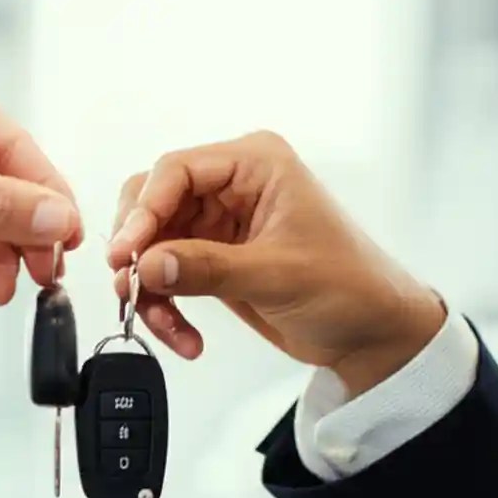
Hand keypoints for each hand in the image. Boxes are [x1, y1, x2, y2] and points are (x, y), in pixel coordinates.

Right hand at [106, 131, 444, 397]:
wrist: (370, 333)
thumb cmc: (350, 286)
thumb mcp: (277, 275)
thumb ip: (207, 268)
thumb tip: (148, 264)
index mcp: (256, 164)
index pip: (176, 171)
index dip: (143, 211)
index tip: (127, 254)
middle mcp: (231, 185)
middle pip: (152, 203)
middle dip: (139, 249)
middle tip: (133, 285)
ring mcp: (217, 222)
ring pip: (150, 244)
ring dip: (149, 287)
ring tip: (165, 321)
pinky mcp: (209, 257)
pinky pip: (163, 274)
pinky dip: (163, 305)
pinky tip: (183, 333)